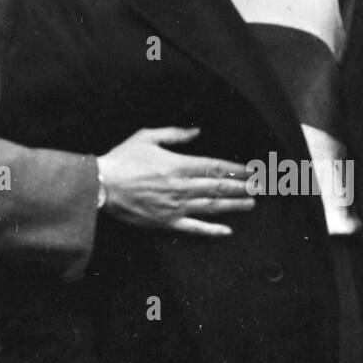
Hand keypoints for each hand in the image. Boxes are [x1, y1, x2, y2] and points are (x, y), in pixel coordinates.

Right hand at [96, 126, 254, 237]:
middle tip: (261, 186)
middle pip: (219, 187)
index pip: (215, 167)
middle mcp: (181, 187)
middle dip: (242, 186)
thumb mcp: (146, 136)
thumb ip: (174, 134)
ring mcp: (176, 206)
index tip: (252, 169)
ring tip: (251, 204)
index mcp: (178, 165)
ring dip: (234, 205)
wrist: (101, 185)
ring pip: (212, 207)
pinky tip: (226, 231)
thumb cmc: (123, 159)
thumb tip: (196, 131)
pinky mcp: (166, 222)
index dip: (236, 169)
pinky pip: (194, 228)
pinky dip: (211, 230)